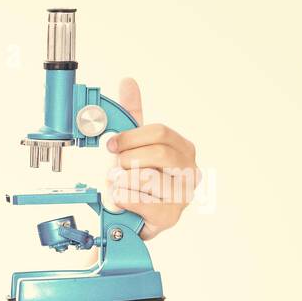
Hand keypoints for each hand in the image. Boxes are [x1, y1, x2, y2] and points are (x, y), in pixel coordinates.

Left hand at [104, 77, 201, 240]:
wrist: (130, 219)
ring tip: (117, 185)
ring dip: (122, 181)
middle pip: (158, 153)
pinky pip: (139, 201)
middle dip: (128, 159)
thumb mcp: (133, 147)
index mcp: (183, 149)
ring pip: (147, 178)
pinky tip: (120, 200)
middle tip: (114, 167)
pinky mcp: (169, 217)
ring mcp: (183, 195)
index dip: (131, 136)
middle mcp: (190, 171)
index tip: (111, 144)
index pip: (160, 133)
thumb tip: (128, 82)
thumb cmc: (136, 181)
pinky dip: (122, 198)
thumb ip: (132, 116)